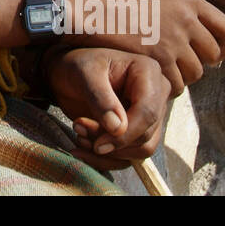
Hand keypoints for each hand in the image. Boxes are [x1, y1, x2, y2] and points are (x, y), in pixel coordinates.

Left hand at [45, 47, 170, 171]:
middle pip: (146, 135)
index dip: (125, 134)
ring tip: (79, 133)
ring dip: (108, 152)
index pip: (148, 112)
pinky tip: (84, 147)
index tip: (98, 145)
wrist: (68, 75)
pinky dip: (107, 158)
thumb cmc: (77, 67)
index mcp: (148, 72)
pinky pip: (131, 155)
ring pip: (141, 149)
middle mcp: (156, 94)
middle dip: (111, 142)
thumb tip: (117, 129)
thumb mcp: (83, 75)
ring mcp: (151, 115)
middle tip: (78, 129)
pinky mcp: (141, 131)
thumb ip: (100, 98)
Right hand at [57, 0, 224, 95]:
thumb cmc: (111, 3)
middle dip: (199, 64)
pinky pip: (176, 83)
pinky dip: (165, 87)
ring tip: (158, 73)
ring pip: (195, 72)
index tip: (212, 57)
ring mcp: (175, 37)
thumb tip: (197, 38)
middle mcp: (186, 17)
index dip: (223, 48)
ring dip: (180, 77)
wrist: (85, 7)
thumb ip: (177, 13)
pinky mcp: (160, 57)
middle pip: (213, 54)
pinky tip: (149, 80)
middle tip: (178, 68)